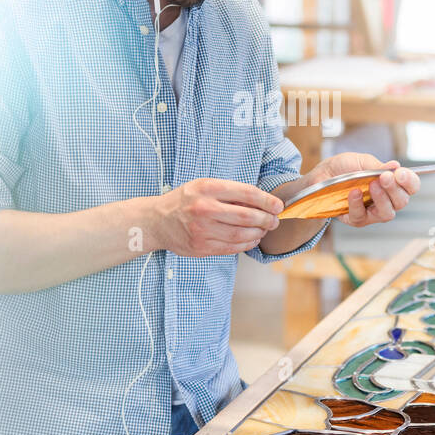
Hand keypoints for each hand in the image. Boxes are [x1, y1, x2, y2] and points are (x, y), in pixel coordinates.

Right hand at [154, 178, 282, 256]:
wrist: (156, 221)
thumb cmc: (184, 201)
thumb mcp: (203, 186)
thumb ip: (228, 192)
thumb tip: (261, 201)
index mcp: (207, 188)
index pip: (245, 193)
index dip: (266, 200)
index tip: (278, 205)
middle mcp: (204, 208)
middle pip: (246, 216)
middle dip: (266, 219)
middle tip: (274, 220)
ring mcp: (202, 230)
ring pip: (241, 234)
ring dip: (259, 233)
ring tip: (264, 230)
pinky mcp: (201, 247)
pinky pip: (231, 247)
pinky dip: (246, 244)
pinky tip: (252, 239)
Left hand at [304, 153, 419, 227]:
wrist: (320, 177)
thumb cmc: (343, 168)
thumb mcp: (359, 161)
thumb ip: (376, 166)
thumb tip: (395, 166)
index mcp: (392, 183)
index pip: (411, 186)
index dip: (410, 182)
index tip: (401, 173)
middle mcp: (386, 200)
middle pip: (402, 201)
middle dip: (395, 189)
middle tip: (385, 177)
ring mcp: (372, 212)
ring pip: (387, 213)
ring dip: (382, 199)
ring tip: (372, 185)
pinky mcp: (357, 219)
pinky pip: (362, 216)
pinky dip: (358, 204)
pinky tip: (354, 193)